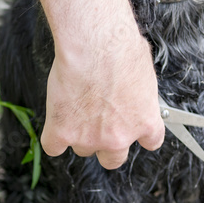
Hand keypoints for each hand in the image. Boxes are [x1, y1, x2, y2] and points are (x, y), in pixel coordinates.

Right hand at [40, 23, 164, 168]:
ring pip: (82, 149)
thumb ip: (140, 95)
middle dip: (106, 143)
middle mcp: (120, 137)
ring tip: (77, 107)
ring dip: (79, 134)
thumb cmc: (121, 49)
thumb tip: (135, 90)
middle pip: (113, 159)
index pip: (150, 142)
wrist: (94, 44)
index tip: (131, 127)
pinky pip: (53, 147)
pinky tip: (56, 122)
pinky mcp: (62, 132)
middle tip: (99, 122)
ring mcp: (90, 138)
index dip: (138, 134)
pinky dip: (53, 137)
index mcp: (146, 122)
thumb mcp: (145, 74)